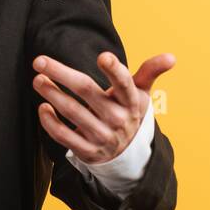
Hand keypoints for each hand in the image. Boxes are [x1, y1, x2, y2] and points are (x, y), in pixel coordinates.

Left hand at [32, 50, 174, 165]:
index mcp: (131, 101)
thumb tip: (172, 57)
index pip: (124, 84)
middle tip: (40, 60)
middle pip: (87, 91)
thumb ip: (150, 71)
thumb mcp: (141, 93)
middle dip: (61, 74)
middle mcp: (117, 118)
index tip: (103, 56)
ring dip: (52, 94)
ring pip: (72, 112)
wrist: (127, 153)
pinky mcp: (87, 150)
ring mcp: (101, 136)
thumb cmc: (129, 112)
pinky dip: (51, 122)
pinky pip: (64, 136)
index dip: (115, 70)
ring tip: (38, 79)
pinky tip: (43, 107)